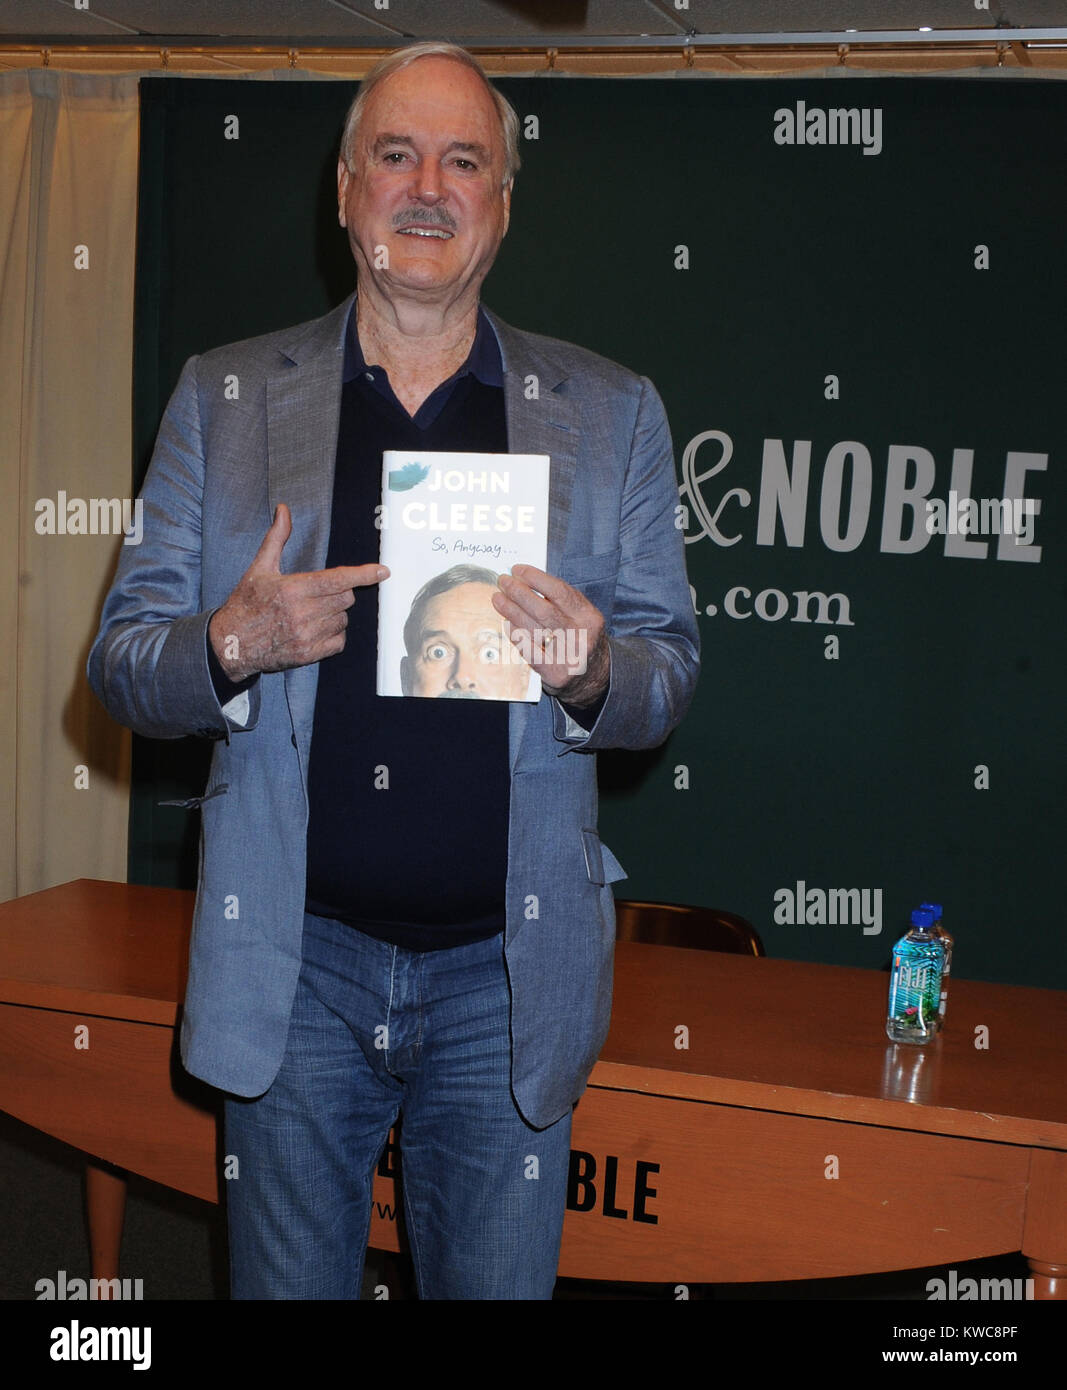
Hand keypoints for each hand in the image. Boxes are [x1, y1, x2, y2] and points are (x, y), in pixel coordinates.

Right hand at [208, 503, 387, 679]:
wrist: (230, 643)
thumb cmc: (246, 603)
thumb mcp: (259, 568)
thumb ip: (276, 538)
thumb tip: (284, 509)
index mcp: (292, 588)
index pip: (338, 579)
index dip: (364, 574)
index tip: (383, 571)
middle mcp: (301, 613)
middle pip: (346, 599)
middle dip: (340, 593)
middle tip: (319, 593)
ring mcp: (306, 636)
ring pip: (343, 620)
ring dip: (335, 614)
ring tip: (312, 613)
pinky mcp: (308, 655)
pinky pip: (339, 641)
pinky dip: (334, 635)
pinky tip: (316, 629)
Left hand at [492, 564, 609, 706]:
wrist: (593, 677)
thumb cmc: (580, 639)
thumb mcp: (581, 617)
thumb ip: (560, 600)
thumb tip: (526, 579)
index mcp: (589, 617)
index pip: (560, 591)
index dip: (535, 578)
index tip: (518, 570)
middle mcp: (581, 636)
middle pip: (543, 609)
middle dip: (518, 592)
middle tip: (503, 582)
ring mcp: (568, 657)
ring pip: (533, 628)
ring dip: (511, 611)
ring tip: (498, 599)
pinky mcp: (555, 674)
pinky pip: (529, 651)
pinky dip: (516, 635)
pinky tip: (506, 623)